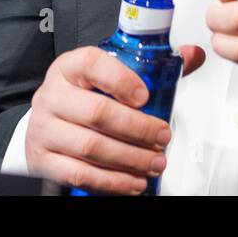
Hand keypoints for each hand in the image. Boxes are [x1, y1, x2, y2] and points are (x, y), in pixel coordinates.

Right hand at [25, 45, 203, 194]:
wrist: (49, 120)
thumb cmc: (84, 94)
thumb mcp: (109, 73)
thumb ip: (151, 66)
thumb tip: (194, 55)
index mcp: (69, 67)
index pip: (92, 64)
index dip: (121, 80)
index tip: (146, 96)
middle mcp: (52, 96)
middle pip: (97, 112)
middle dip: (138, 129)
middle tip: (162, 137)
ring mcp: (44, 129)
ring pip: (92, 147)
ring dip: (131, 159)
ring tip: (155, 162)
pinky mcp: (44, 160)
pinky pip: (81, 174)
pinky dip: (112, 181)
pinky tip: (133, 181)